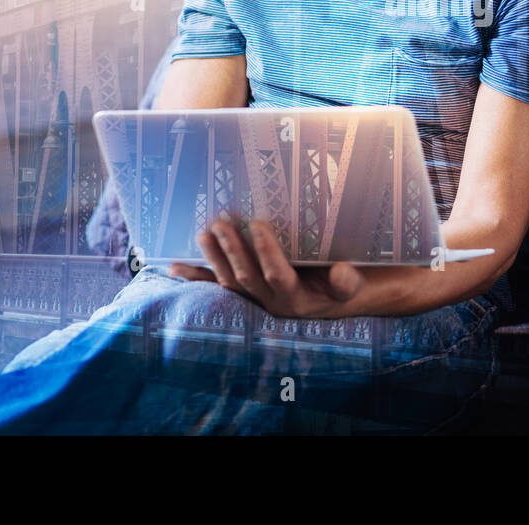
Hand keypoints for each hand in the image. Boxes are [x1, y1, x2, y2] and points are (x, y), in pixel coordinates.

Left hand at [169, 217, 365, 318]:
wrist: (343, 303)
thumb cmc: (349, 288)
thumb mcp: (354, 285)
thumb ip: (347, 282)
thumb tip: (341, 273)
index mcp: (297, 299)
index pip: (278, 276)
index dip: (267, 252)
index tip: (257, 225)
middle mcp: (272, 303)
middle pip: (246, 278)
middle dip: (232, 251)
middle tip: (220, 224)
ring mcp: (257, 299)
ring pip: (230, 283)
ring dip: (213, 260)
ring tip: (203, 235)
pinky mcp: (248, 293)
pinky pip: (220, 287)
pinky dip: (198, 277)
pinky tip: (175, 268)